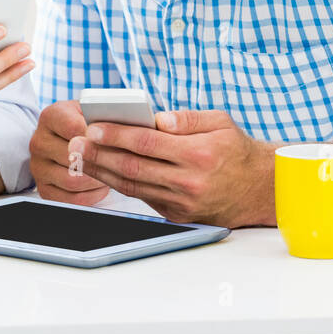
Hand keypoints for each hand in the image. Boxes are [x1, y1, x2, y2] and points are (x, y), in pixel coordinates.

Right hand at [30, 100, 109, 205]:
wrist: (69, 138)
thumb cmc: (87, 124)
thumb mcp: (92, 111)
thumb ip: (102, 116)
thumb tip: (119, 129)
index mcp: (50, 117)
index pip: (73, 128)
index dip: (97, 137)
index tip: (114, 140)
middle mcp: (39, 142)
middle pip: (73, 157)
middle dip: (101, 161)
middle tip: (120, 161)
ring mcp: (39, 167)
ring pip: (73, 181)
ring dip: (98, 180)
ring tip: (112, 173)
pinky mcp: (44, 189)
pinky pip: (72, 199)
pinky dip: (92, 195)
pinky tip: (101, 185)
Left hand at [68, 109, 276, 226]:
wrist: (257, 189)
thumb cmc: (235, 150)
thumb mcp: (220, 122)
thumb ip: (187, 118)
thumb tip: (159, 117)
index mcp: (199, 154)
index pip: (147, 143)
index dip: (116, 135)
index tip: (92, 127)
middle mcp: (188, 182)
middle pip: (133, 167)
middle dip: (99, 154)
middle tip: (75, 143)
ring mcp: (181, 203)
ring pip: (132, 186)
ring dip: (102, 171)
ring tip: (80, 157)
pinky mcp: (176, 215)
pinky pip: (142, 197)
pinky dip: (120, 183)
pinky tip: (103, 170)